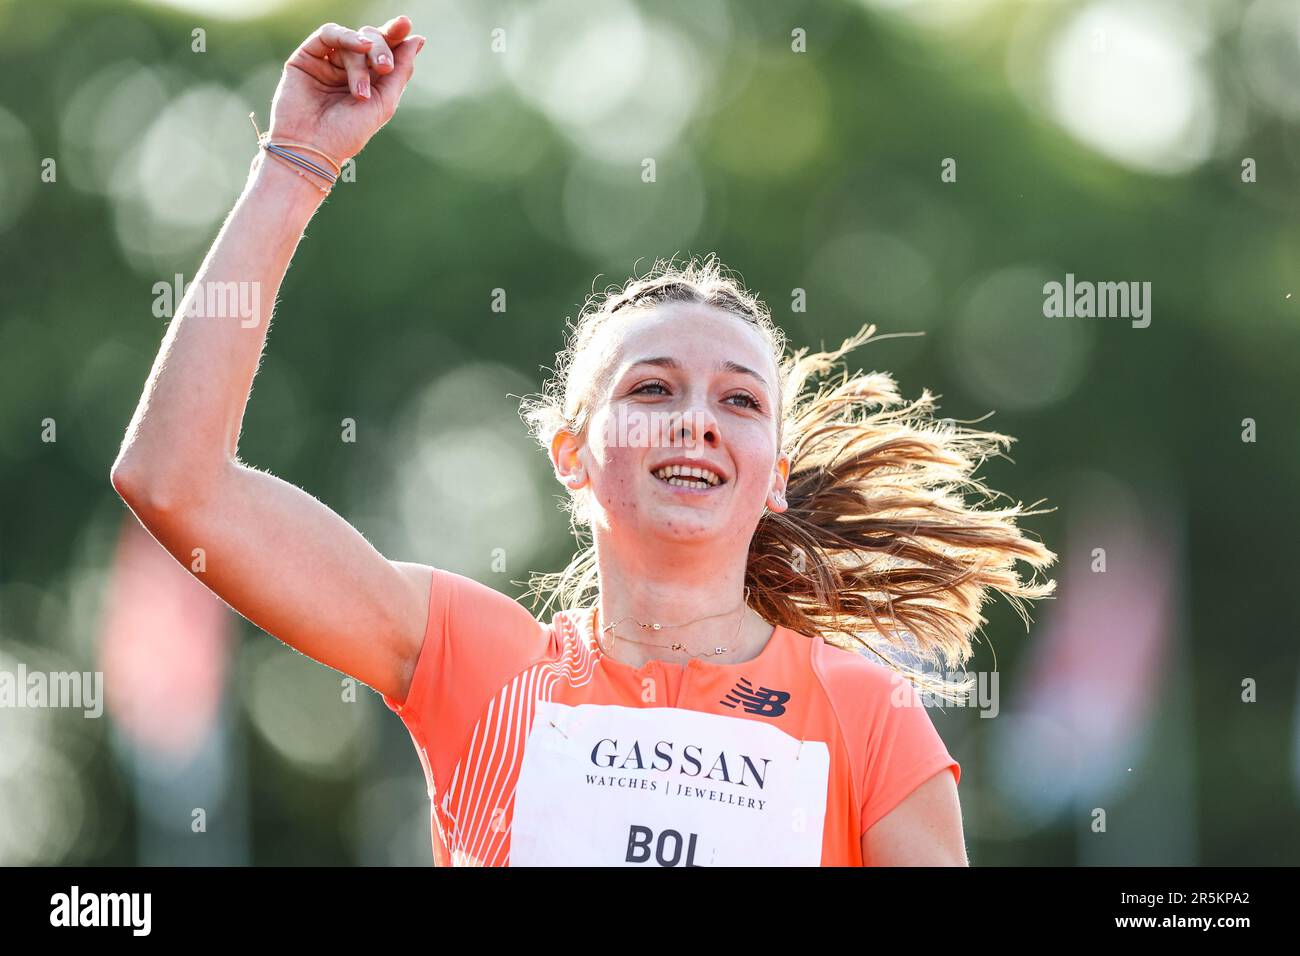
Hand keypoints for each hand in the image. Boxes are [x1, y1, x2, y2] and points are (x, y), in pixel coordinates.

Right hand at [266, 16, 424, 164]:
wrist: (312, 147)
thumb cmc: (348, 133)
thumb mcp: (384, 102)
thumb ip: (400, 70)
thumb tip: (417, 39)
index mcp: (369, 81)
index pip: (385, 51)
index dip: (396, 35)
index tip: (406, 25)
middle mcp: (348, 69)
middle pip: (371, 41)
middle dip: (382, 49)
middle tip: (384, 68)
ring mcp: (327, 62)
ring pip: (353, 41)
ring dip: (364, 57)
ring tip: (365, 85)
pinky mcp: (306, 57)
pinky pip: (328, 34)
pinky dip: (346, 36)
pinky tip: (359, 46)